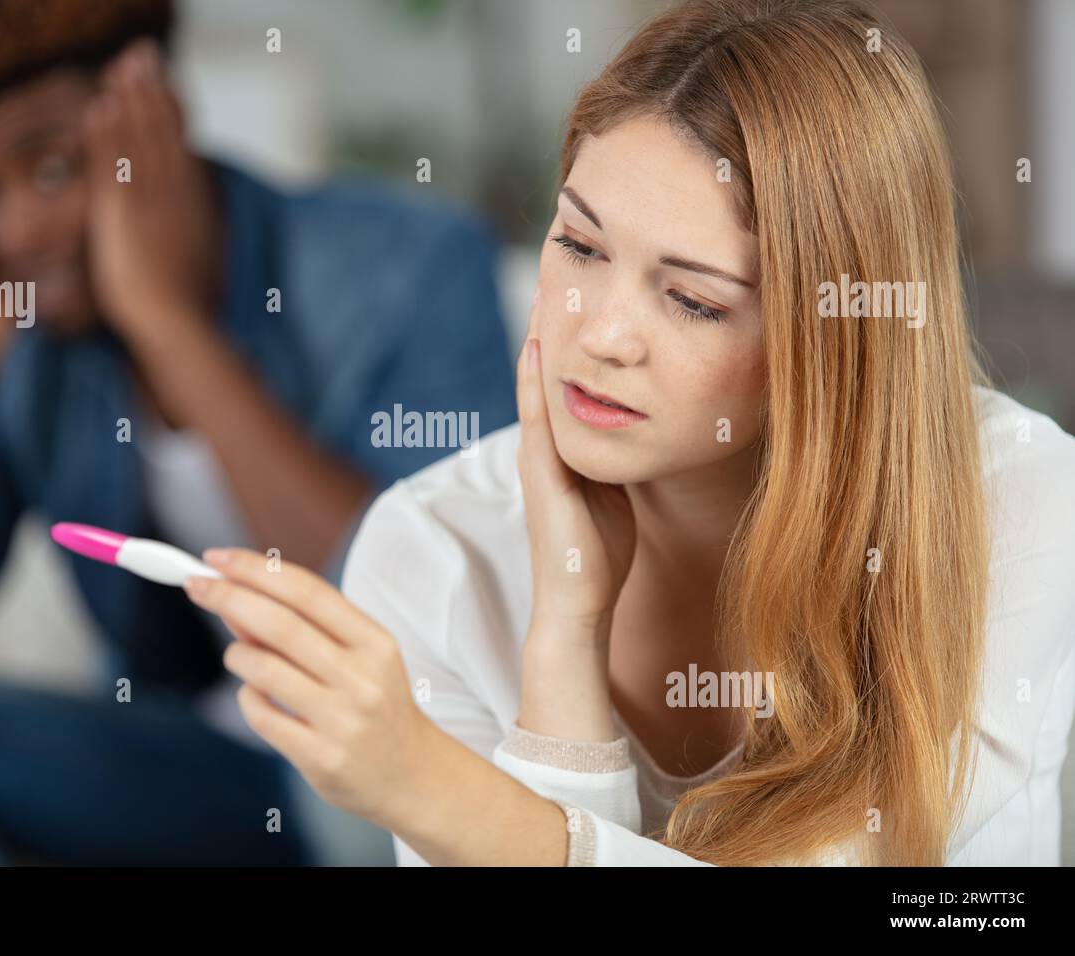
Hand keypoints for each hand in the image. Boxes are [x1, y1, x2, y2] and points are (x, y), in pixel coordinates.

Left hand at [83, 38, 216, 337]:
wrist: (177, 322)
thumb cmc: (189, 301)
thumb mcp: (205, 253)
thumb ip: (199, 224)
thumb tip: (200, 213)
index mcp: (197, 202)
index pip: (184, 143)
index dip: (174, 107)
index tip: (166, 81)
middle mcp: (177, 194)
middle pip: (163, 130)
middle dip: (152, 89)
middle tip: (142, 54)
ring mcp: (151, 202)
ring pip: (140, 139)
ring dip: (130, 99)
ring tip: (121, 67)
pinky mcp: (126, 215)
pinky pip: (116, 164)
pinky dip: (109, 133)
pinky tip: (100, 107)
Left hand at [183, 549, 441, 828]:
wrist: (413, 775)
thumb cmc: (376, 704)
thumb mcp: (357, 656)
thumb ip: (303, 628)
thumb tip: (236, 601)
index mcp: (375, 642)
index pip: (307, 591)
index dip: (256, 570)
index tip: (218, 559)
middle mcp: (362, 678)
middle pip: (280, 624)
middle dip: (228, 597)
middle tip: (197, 585)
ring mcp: (343, 720)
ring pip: (263, 669)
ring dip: (237, 654)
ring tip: (240, 656)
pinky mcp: (321, 758)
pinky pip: (260, 714)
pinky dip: (247, 698)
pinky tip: (258, 697)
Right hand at [518, 289, 635, 639]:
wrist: (578, 602)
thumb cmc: (600, 553)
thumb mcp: (617, 489)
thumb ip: (619, 454)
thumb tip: (645, 423)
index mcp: (563, 445)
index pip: (564, 378)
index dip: (571, 334)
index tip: (586, 287)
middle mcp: (544, 444)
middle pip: (546, 368)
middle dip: (554, 321)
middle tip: (565, 268)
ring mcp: (537, 456)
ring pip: (536, 382)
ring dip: (540, 335)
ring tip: (549, 287)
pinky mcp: (539, 472)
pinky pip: (536, 416)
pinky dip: (535, 379)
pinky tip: (541, 344)